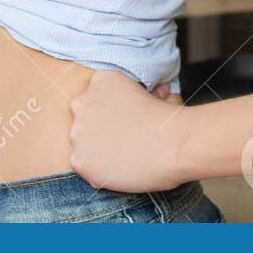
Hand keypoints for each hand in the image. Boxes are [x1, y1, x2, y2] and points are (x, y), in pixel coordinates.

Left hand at [67, 69, 189, 191]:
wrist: (175, 145)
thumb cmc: (169, 120)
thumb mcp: (153, 93)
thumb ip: (138, 94)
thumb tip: (154, 92)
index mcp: (100, 81)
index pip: (94, 98)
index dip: (109, 113)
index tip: (124, 123)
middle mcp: (82, 103)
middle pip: (83, 120)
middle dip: (98, 131)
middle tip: (123, 142)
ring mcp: (77, 132)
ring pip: (81, 144)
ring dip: (97, 151)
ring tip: (124, 157)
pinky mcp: (78, 160)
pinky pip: (84, 167)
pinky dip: (98, 172)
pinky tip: (120, 170)